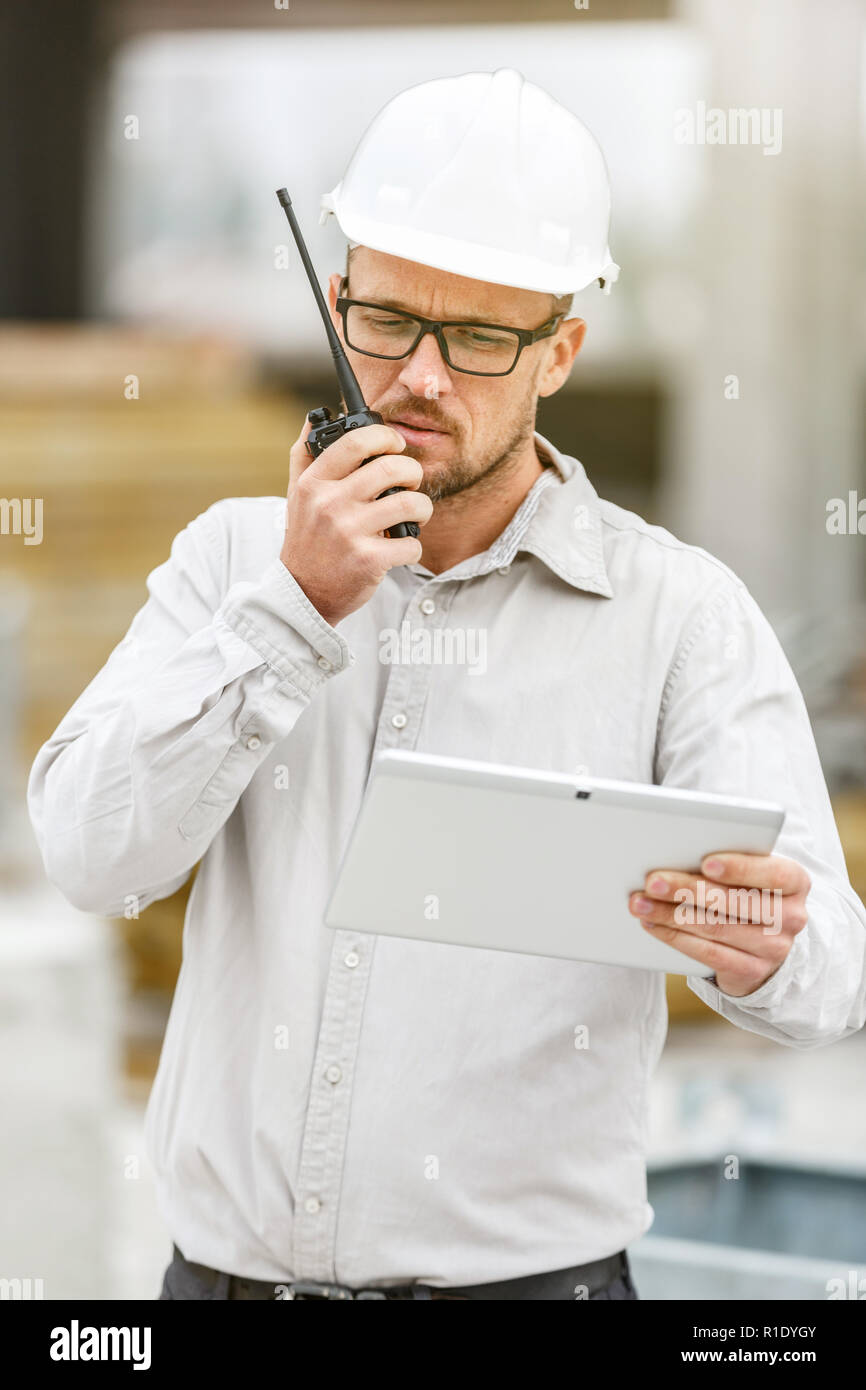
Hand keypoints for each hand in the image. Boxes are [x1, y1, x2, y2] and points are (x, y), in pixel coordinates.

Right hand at [280, 417, 433, 626]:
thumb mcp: (297, 495)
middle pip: (391, 468)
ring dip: (421, 509)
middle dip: (412, 473)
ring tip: (413, 515)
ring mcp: (349, 533)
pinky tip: (400, 547)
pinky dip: (412, 546)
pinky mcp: (368, 560)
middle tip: (410, 483)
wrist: (303, 593)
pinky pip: (411, 543)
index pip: (356, 441)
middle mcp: (329, 504)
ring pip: (410, 503)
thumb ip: (305, 454)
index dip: (386, 437)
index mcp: (314, 483)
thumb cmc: (307, 539)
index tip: (395, 445)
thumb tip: (315, 416)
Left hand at [628, 852, 810, 996]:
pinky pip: (708, 954)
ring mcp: (775, 948)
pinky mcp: (752, 971)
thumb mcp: (751, 874)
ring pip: (715, 928)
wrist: (766, 944)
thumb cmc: (749, 892)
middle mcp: (791, 916)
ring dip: (671, 914)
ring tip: (640, 903)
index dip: (741, 868)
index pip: (774, 873)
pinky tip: (652, 923)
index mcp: (795, 882)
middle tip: (652, 881)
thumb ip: (727, 862)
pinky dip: (675, 937)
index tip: (707, 862)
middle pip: (734, 902)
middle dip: (688, 890)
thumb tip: (678, 850)